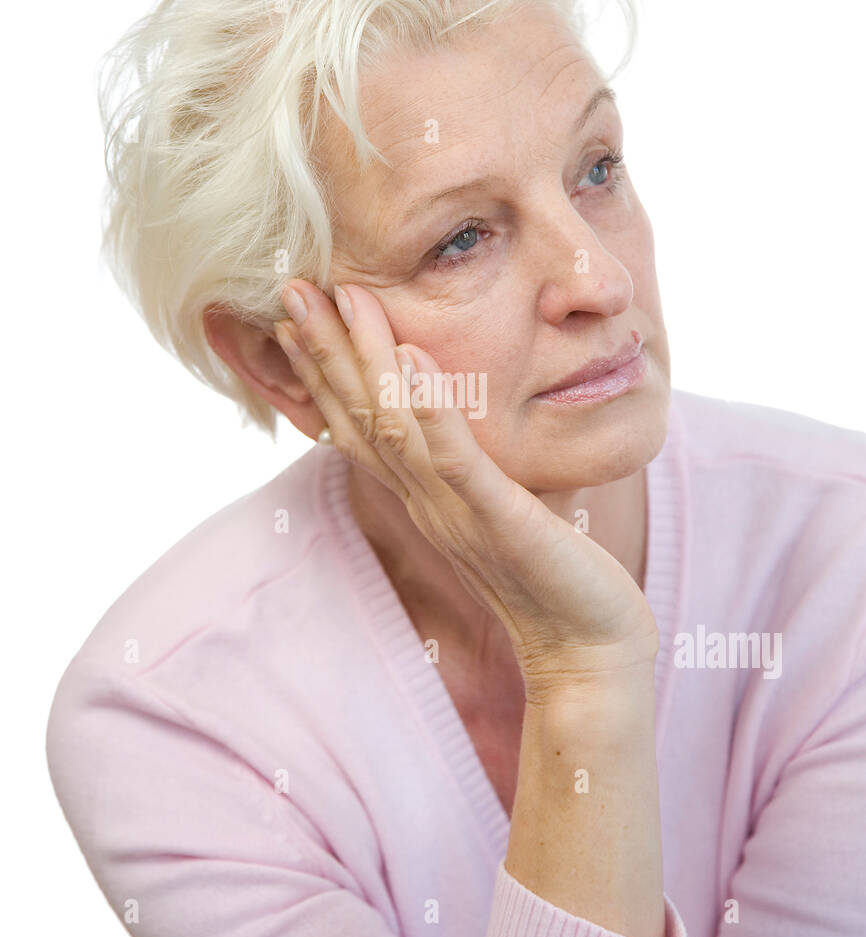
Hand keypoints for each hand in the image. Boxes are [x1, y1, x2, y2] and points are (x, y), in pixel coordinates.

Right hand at [274, 280, 658, 688]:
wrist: (586, 650)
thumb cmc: (550, 576)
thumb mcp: (497, 508)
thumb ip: (466, 467)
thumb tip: (453, 419)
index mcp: (423, 493)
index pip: (358, 422)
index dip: (323, 367)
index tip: (294, 313)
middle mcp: (425, 499)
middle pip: (358, 415)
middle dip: (323, 348)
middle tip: (290, 287)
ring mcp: (455, 509)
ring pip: (394, 424)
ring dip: (363, 360)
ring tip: (341, 299)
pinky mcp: (498, 518)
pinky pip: (453, 459)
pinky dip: (429, 407)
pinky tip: (413, 357)